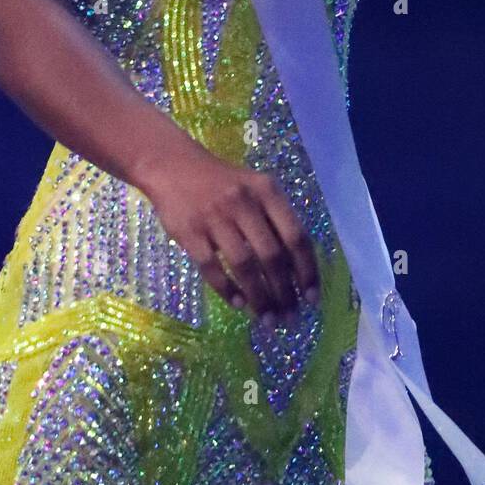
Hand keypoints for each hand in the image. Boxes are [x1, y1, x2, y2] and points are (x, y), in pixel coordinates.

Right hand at [138, 138, 321, 324]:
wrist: (173, 165)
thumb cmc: (223, 183)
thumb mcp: (254, 190)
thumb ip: (275, 222)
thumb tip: (296, 272)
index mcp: (267, 191)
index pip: (296, 236)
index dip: (307, 271)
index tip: (312, 299)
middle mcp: (244, 203)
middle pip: (271, 256)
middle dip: (284, 292)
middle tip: (290, 318)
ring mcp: (215, 217)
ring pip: (244, 266)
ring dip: (259, 298)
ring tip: (268, 319)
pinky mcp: (189, 232)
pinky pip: (212, 268)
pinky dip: (227, 290)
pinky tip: (238, 304)